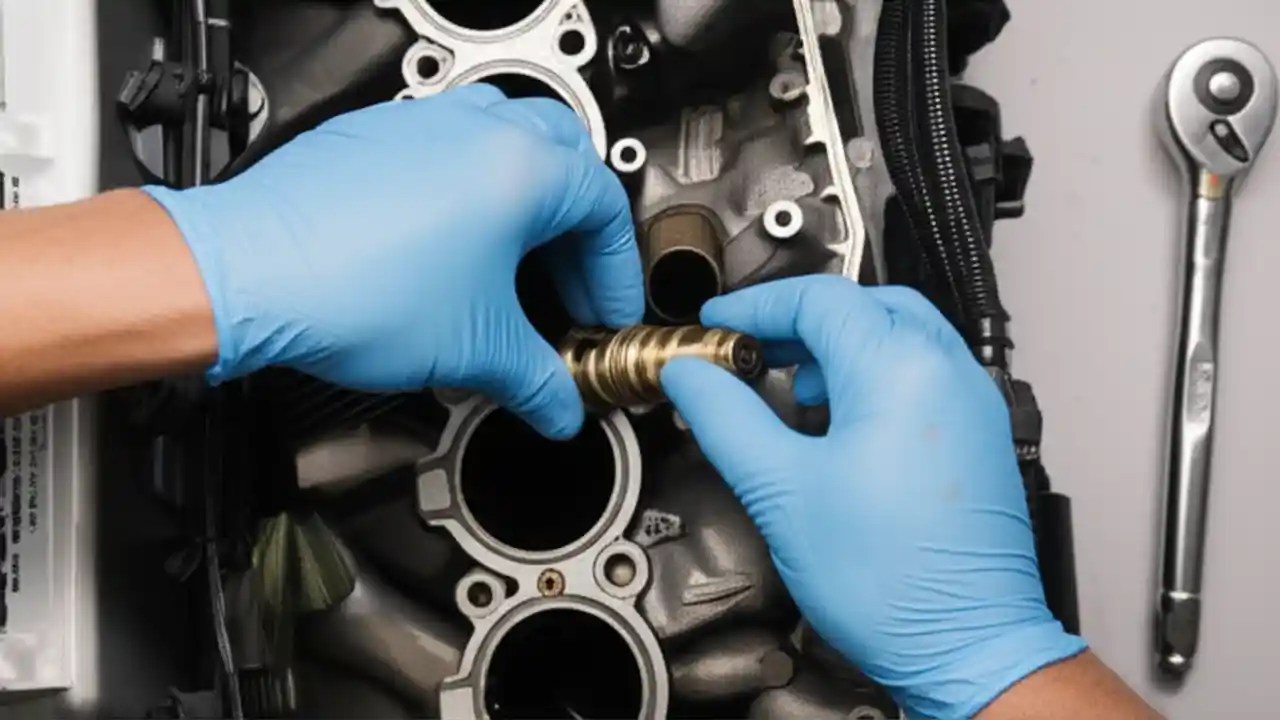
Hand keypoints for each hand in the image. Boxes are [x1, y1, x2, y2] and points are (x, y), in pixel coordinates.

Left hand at [143, 85, 641, 438]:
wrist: (249, 274)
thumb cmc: (351, 290)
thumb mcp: (474, 350)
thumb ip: (536, 382)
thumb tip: (558, 406)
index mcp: (521, 169)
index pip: (605, 210)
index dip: (617, 273)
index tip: (605, 312)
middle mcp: (477, 131)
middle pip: (566, 165)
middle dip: (578, 233)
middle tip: (571, 286)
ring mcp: (424, 127)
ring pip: (506, 147)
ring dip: (526, 207)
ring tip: (516, 267)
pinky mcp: (377, 138)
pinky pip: (449, 155)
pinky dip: (471, 197)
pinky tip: (453, 252)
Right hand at [661, 276, 1085, 718]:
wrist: (969, 646)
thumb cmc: (893, 581)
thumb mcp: (780, 489)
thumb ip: (726, 417)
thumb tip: (691, 376)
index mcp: (900, 369)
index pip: (817, 299)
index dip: (756, 306)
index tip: (718, 325)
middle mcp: (947, 372)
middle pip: (862, 305)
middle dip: (798, 320)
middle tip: (750, 347)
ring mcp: (971, 402)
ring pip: (896, 335)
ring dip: (836, 346)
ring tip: (790, 387)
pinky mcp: (976, 436)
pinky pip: (920, 373)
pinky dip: (872, 375)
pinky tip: (837, 421)